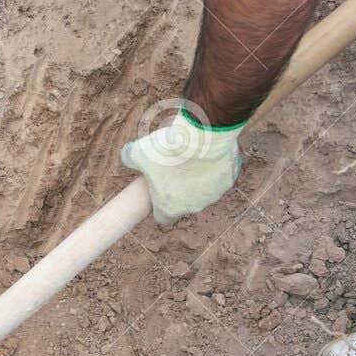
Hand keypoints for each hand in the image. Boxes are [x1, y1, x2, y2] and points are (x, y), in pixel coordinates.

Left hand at [119, 108, 244, 225]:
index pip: (163, 218)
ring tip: (191, 156)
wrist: (201, 137)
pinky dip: (214, 165)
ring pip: (204, 190)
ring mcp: (213, 194)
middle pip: (185, 204)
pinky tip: (207, 150)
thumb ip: (129, 157)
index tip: (157, 189)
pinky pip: (220, 175)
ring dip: (198, 177)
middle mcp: (194, 207)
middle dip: (179, 188)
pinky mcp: (228, 179)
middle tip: (173, 167)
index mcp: (170, 208)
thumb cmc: (168, 149)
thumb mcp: (138, 151)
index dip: (158, 205)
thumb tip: (127, 155)